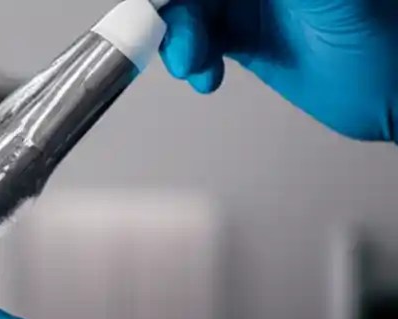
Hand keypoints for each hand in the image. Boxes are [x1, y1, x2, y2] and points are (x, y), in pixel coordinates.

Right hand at [158, 0, 397, 139]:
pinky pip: (200, 39)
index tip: (156, 5)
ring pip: (191, 10)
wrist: (397, 97)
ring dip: (179, 39)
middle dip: (175, 11)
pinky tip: (205, 75)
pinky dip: (191, 60)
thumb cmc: (389, 43)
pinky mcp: (246, 36)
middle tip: (170, 35)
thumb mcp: (326, 1)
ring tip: (193, 63)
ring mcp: (253, 3)